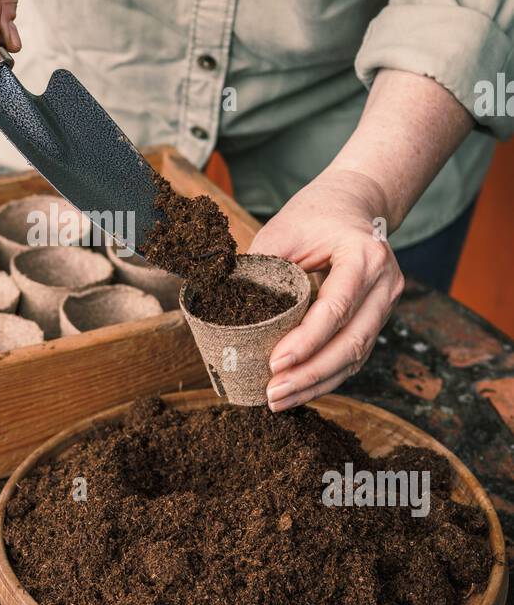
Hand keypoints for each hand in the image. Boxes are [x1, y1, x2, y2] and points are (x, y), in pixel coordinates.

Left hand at [248, 168, 404, 410]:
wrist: (352, 204)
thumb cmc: (314, 214)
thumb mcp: (282, 231)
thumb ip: (259, 268)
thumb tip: (220, 306)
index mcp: (364, 256)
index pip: (336, 307)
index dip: (306, 341)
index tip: (274, 364)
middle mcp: (384, 283)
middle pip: (352, 341)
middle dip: (311, 374)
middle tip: (273, 393)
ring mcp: (385, 304)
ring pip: (356, 356)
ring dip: (318, 383)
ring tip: (280, 400)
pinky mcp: (376, 319)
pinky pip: (354, 355)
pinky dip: (326, 376)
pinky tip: (299, 390)